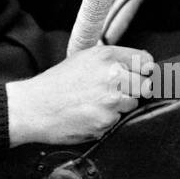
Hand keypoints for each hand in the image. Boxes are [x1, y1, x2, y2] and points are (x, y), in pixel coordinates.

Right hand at [6, 44, 154, 147]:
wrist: (34, 107)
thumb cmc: (55, 84)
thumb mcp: (82, 59)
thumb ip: (111, 61)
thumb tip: (140, 67)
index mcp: (106, 56)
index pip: (145, 61)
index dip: (144, 70)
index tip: (141, 75)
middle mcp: (113, 75)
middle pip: (145, 85)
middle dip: (133, 90)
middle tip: (113, 93)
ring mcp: (112, 100)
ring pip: (132, 104)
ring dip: (119, 107)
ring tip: (94, 104)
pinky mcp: (107, 121)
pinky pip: (117, 121)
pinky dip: (106, 121)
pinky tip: (88, 115)